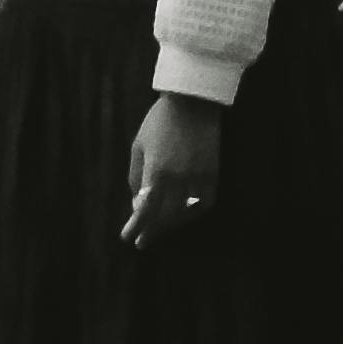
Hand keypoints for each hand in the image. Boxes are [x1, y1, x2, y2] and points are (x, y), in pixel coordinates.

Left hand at [126, 92, 223, 248]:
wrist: (193, 101)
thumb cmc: (159, 121)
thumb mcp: (139, 146)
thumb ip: (136, 176)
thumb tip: (137, 203)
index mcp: (157, 171)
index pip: (145, 209)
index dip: (137, 226)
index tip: (129, 238)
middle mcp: (179, 178)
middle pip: (164, 215)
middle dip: (152, 230)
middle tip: (142, 241)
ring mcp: (199, 177)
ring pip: (185, 212)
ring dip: (171, 224)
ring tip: (160, 229)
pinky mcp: (214, 174)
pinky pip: (205, 203)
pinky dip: (193, 213)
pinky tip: (184, 216)